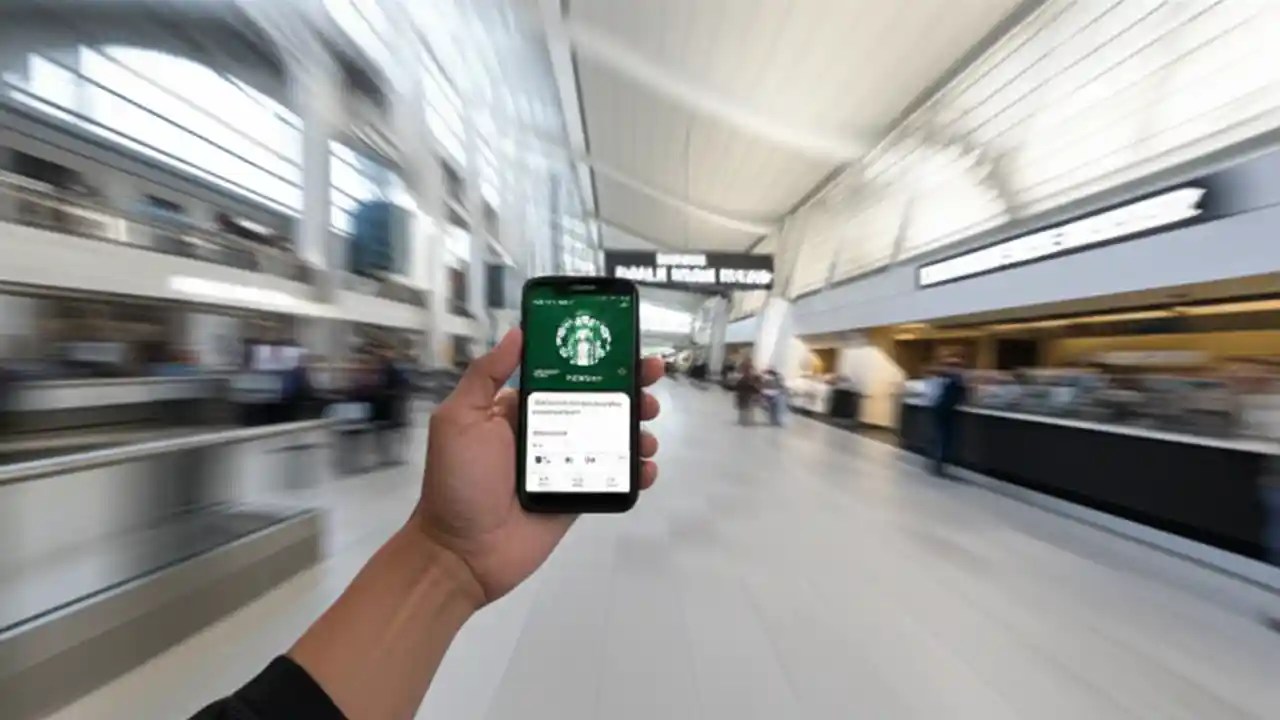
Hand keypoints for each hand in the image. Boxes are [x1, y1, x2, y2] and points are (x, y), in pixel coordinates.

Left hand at [411, 329, 662, 604]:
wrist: (461, 552)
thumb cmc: (458, 481)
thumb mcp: (459, 419)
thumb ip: (485, 375)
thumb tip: (517, 332)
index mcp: (519, 409)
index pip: (564, 374)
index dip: (595, 359)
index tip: (624, 346)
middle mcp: (547, 432)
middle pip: (597, 402)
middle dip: (629, 389)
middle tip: (650, 384)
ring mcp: (566, 465)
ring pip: (612, 438)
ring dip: (637, 428)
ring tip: (648, 428)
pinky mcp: (579, 496)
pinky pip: (614, 478)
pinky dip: (636, 472)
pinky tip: (647, 467)